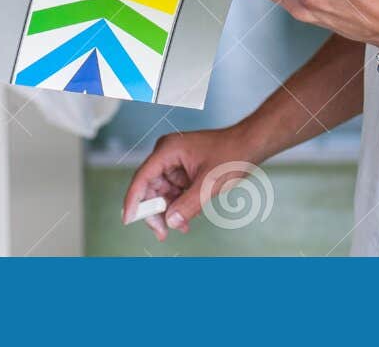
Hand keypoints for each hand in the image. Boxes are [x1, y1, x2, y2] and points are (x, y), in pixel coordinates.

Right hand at [122, 126, 262, 239]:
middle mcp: (167, 154)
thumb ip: (188, 205)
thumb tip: (169, 222)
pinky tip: (186, 218)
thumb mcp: (209, 184)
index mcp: (167, 150)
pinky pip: (174, 190)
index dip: (134, 201)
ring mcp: (175, 161)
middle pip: (150, 187)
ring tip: (181, 227)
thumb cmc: (231, 155)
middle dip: (155, 211)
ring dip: (169, 211)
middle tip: (162, 233)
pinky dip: (178, 205)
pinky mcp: (183, 169)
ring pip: (162, 192)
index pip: (142, 178)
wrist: (250, 145)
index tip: (128, 220)